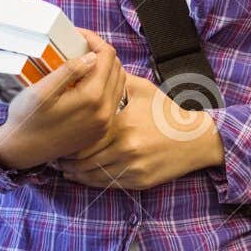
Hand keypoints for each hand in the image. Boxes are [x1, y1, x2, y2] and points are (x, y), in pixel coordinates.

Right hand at [0, 29, 126, 170]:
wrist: (23, 151)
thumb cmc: (27, 119)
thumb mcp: (41, 91)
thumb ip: (69, 71)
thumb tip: (92, 56)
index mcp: (92, 98)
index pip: (107, 57)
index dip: (94, 40)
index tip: (78, 35)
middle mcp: (105, 111)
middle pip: (116, 68)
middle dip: (101, 52)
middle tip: (79, 46)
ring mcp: (105, 122)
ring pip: (118, 83)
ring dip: (105, 68)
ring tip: (83, 62)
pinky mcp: (101, 130)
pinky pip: (113, 100)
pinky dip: (105, 85)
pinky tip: (86, 82)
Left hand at [53, 72, 224, 191]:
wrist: (196, 139)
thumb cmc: (168, 113)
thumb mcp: (143, 90)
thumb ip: (116, 81)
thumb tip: (93, 65)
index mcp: (122, 125)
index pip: (84, 137)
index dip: (68, 140)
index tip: (59, 137)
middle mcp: (125, 149)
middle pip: (84, 159)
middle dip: (66, 159)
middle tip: (54, 155)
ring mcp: (132, 168)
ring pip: (92, 175)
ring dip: (74, 173)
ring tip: (63, 167)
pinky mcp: (138, 182)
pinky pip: (106, 185)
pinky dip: (90, 182)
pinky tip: (80, 176)